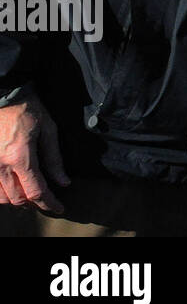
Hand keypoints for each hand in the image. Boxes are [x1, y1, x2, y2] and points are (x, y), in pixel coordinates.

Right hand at [0, 92, 68, 212]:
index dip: (49, 203)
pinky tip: (16, 189)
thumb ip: (55, 159)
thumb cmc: (30, 110)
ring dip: (18, 201)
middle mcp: (1, 165)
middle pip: (18, 199)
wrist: (5, 96)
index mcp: (20, 157)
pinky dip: (4, 194)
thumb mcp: (49, 130)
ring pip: (2, 198)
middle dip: (35, 204)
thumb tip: (63, 181)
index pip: (36, 191)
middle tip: (49, 202)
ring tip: (33, 197)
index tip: (59, 207)